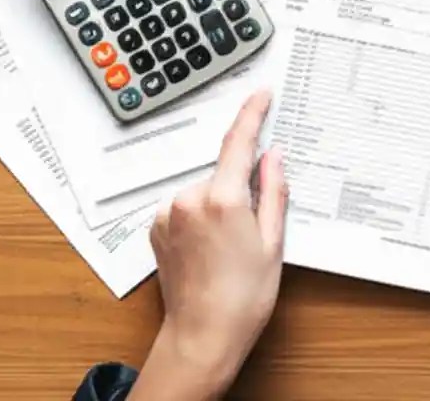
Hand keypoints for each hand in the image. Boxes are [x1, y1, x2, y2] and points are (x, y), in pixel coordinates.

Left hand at [130, 91, 286, 400]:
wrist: (203, 334)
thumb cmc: (243, 297)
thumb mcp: (274, 242)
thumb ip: (274, 191)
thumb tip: (274, 156)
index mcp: (224, 199)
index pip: (240, 141)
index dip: (252, 113)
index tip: (261, 94)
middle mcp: (189, 199)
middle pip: (224, 173)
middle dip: (241, 188)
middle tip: (254, 228)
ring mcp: (168, 213)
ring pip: (205, 191)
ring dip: (219, 206)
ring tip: (229, 248)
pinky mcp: (156, 227)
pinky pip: (186, 207)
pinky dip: (200, 218)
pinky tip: (210, 249)